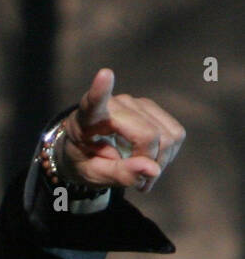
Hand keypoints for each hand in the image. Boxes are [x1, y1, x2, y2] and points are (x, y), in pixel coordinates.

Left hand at [61, 68, 185, 192]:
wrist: (87, 150)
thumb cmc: (83, 161)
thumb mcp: (92, 175)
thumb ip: (119, 174)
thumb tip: (154, 170)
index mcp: (87, 119)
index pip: (94, 102)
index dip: (101, 90)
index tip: (104, 75)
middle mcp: (116, 104)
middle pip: (149, 135)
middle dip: (148, 164)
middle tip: (137, 184)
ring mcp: (137, 103)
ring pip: (168, 135)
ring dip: (160, 161)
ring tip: (141, 173)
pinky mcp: (152, 108)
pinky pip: (176, 133)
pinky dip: (168, 154)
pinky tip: (150, 161)